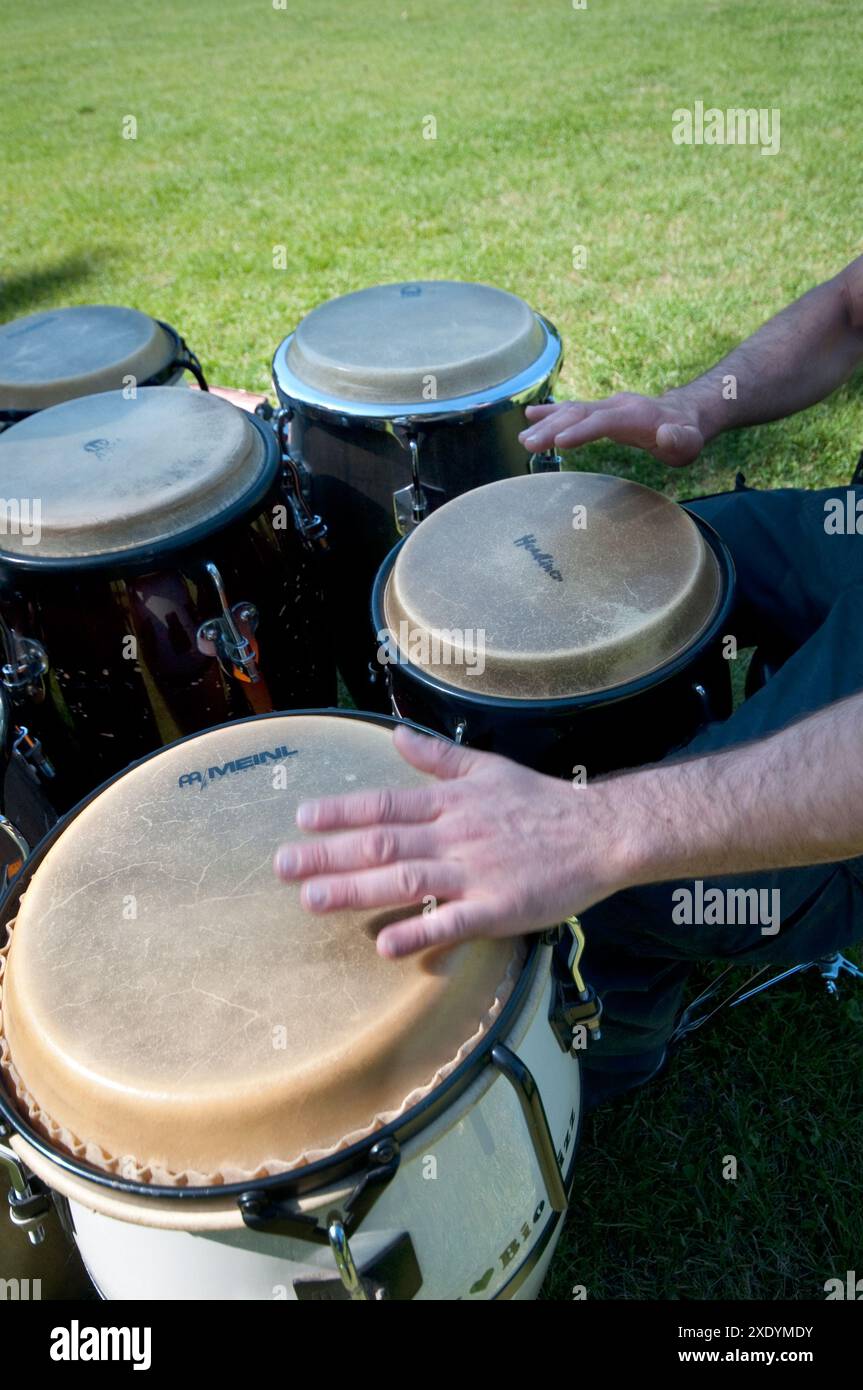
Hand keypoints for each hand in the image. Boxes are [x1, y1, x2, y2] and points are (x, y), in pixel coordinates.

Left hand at [273, 726, 629, 957]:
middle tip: (283, 866)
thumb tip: (394, 735)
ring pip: (406, 881)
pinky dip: (419, 933)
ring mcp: (475, 872)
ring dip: (356, 891)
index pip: (385, 805)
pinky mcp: (499, 908)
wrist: (600, 832)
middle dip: (329, 855)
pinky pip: (452, 923)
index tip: (302, 819)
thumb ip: (438, 758)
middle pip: (383, 844)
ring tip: (311, 900)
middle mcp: (455, 835)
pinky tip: (384, 945)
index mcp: (451, 802)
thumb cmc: (541, 801)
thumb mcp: (488, 768)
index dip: (342, 812)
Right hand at [519, 390, 705, 466]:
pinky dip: (551, 414)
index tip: (560, 443)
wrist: (684, 413)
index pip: (605, 421)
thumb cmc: (686, 435)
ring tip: (523, 439)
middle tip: (528, 443)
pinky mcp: (599, 411)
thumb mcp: (690, 442)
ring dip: (546, 424)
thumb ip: (679, 439)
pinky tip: (530, 417)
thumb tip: (666, 434)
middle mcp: (617, 405)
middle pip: (581, 414)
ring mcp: (606, 406)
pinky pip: (572, 410)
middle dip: (553, 428)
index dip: (583, 431)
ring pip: (572, 411)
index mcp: (637, 415)